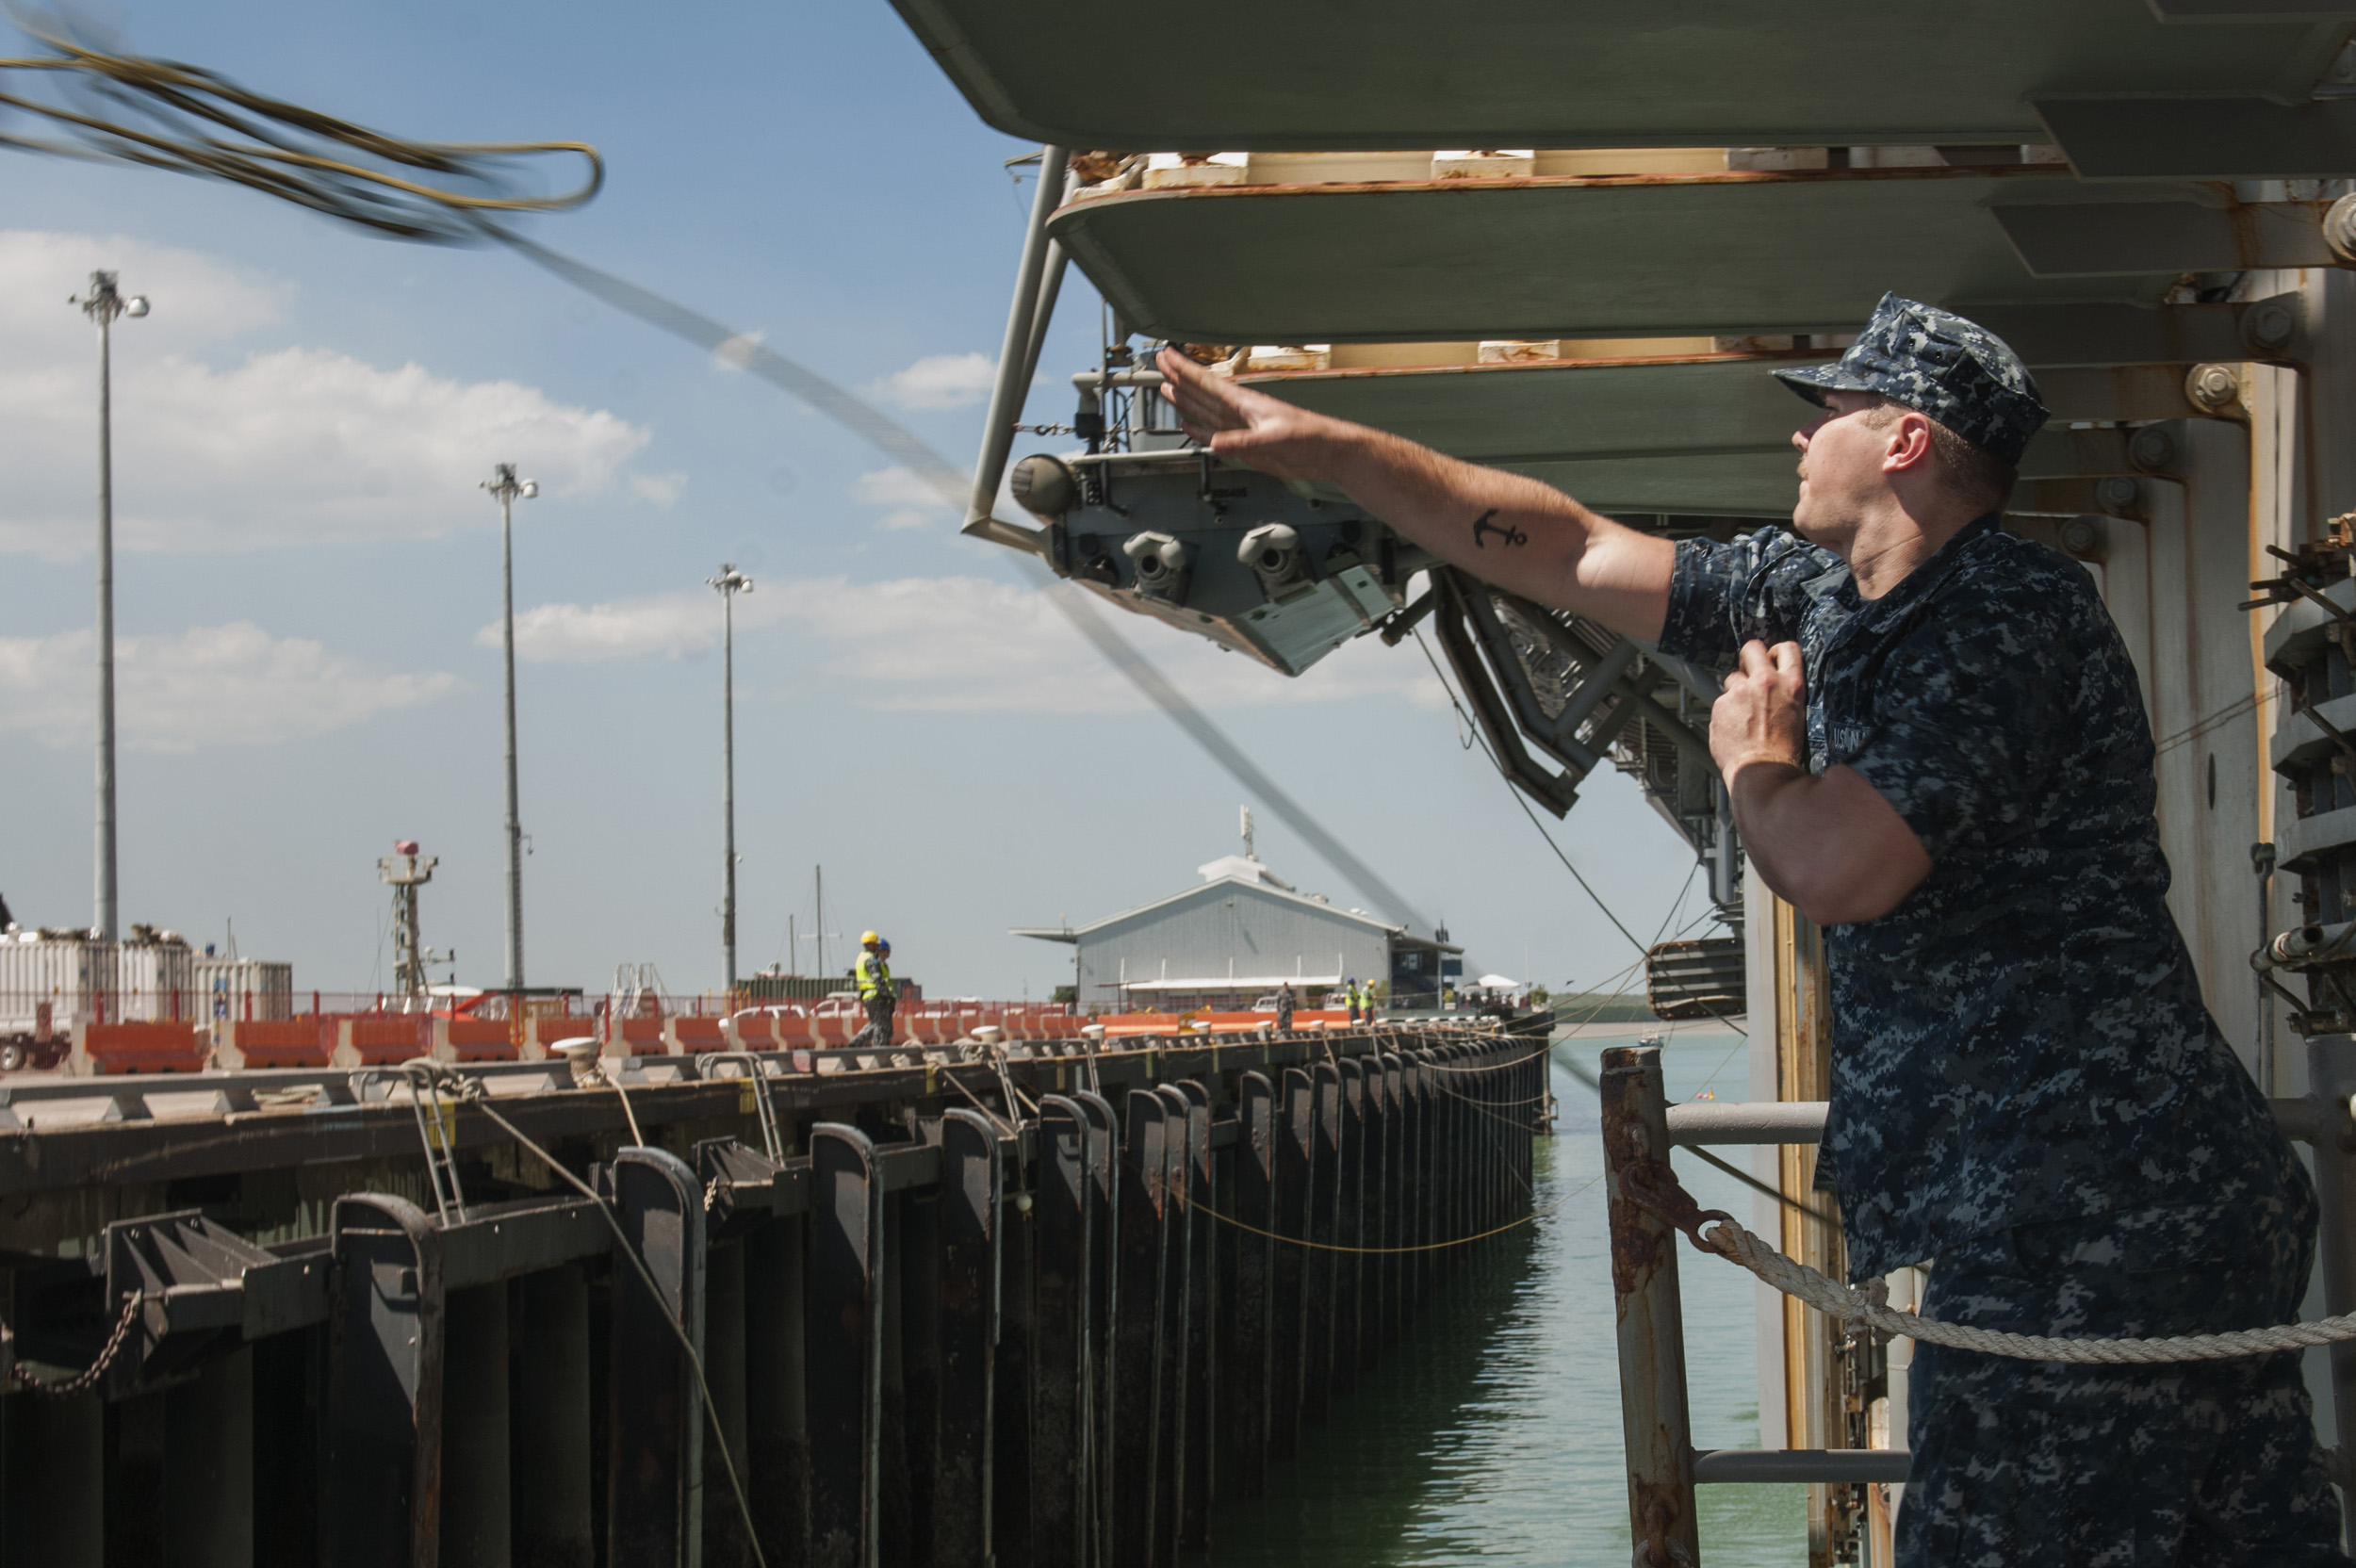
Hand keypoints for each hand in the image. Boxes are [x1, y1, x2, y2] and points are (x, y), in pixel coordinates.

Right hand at [1154, 346, 1347, 482]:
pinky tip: (1188, 425)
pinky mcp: (1245, 445)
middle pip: (1201, 391)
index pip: (1207, 382)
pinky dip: (1199, 430)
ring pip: (1205, 411)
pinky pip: (1215, 434)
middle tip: (1160, 363)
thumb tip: (1216, 442)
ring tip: (1167, 389)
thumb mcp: (1275, 438)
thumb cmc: (1309, 437)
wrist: (1326, 453)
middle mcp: (1239, 412)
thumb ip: (1244, 441)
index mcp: (1245, 403)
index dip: (1185, 369)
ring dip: (1185, 400)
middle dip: (1180, 377)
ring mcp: (1240, 428)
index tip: (1167, 356)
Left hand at [1711, 639, 1807, 782]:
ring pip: (1732, 679)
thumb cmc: (1783, 750)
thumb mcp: (1796, 714)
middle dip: (1748, 658)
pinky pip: (1721, 702)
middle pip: (1752, 648)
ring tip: (1743, 716)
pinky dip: (1725, 713)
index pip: (1787, 648)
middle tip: (1748, 672)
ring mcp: (1741, 692)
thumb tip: (1769, 681)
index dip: (1775, 652)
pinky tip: (1733, 729)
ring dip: (1735, 692)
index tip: (1769, 659)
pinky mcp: (1721, 704)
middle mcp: (1766, 682)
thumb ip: (1783, 692)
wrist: (1763, 771)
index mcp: (1791, 685)